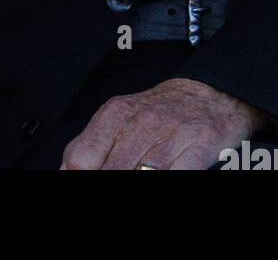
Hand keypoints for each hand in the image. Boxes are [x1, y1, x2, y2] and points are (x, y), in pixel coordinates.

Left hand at [60, 77, 268, 169]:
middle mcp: (139, 123)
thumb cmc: (161, 113)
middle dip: (106, 183)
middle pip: (109, 171)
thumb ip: (90, 146)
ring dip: (135, 180)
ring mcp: (169, 136)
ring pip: (139, 175)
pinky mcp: (198, 148)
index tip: (81, 183)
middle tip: (113, 183)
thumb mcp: (120, 118)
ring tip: (137, 176)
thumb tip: (65, 170)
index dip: (79, 177)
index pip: (80, 159)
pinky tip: (161, 178)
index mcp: (114, 115)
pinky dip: (165, 181)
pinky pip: (174, 176)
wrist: (212, 94)